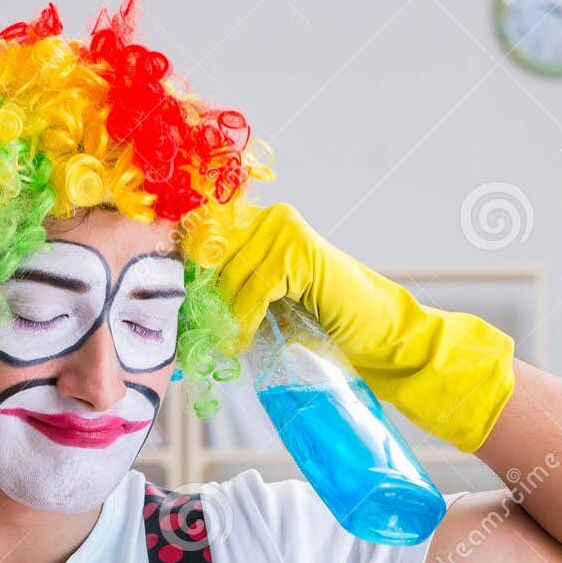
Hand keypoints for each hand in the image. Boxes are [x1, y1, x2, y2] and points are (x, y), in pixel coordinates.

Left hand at [214, 202, 515, 452]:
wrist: (374, 333)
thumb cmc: (319, 322)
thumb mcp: (265, 303)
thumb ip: (233, 293)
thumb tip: (187, 305)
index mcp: (261, 223)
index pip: (205, 243)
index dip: (192, 280)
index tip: (187, 316)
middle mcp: (272, 217)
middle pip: (213, 259)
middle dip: (206, 303)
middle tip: (205, 338)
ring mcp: (286, 230)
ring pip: (231, 277)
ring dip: (225, 317)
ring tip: (228, 345)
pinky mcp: (298, 251)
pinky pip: (254, 289)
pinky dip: (245, 320)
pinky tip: (244, 341)